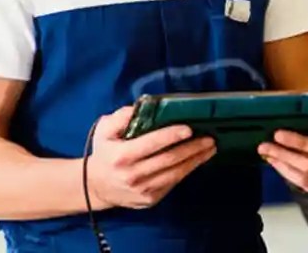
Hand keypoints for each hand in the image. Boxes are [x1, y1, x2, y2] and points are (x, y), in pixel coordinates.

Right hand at [85, 106, 216, 210]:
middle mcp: (134, 175)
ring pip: (175, 174)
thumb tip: (139, 108)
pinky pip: (173, 183)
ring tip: (210, 148)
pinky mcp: (151, 199)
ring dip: (195, 160)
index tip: (188, 128)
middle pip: (169, 160)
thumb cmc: (104, 152)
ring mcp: (144, 190)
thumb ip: (120, 117)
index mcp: (122, 155)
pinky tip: (197, 160)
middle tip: (209, 138)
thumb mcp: (104, 130)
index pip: (151, 144)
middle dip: (192, 148)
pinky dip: (187, 170)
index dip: (171, 136)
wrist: (97, 186)